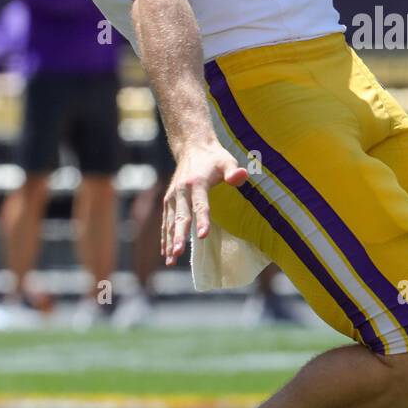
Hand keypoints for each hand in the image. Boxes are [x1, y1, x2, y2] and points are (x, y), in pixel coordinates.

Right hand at [161, 140, 248, 265]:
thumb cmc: (214, 157)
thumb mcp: (226, 160)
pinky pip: (165, 222)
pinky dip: (165, 237)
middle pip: (181, 216)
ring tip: (171, 260)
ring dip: (169, 241)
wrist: (192, 147)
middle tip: (178, 253)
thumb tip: (242, 176)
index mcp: (197, 182)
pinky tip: (166, 254)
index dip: (202, 220)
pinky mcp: (169, 201)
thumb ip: (233, 171)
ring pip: (170, 222)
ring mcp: (172, 196)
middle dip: (179, 236)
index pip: (200, 204)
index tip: (203, 235)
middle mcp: (181, 191)